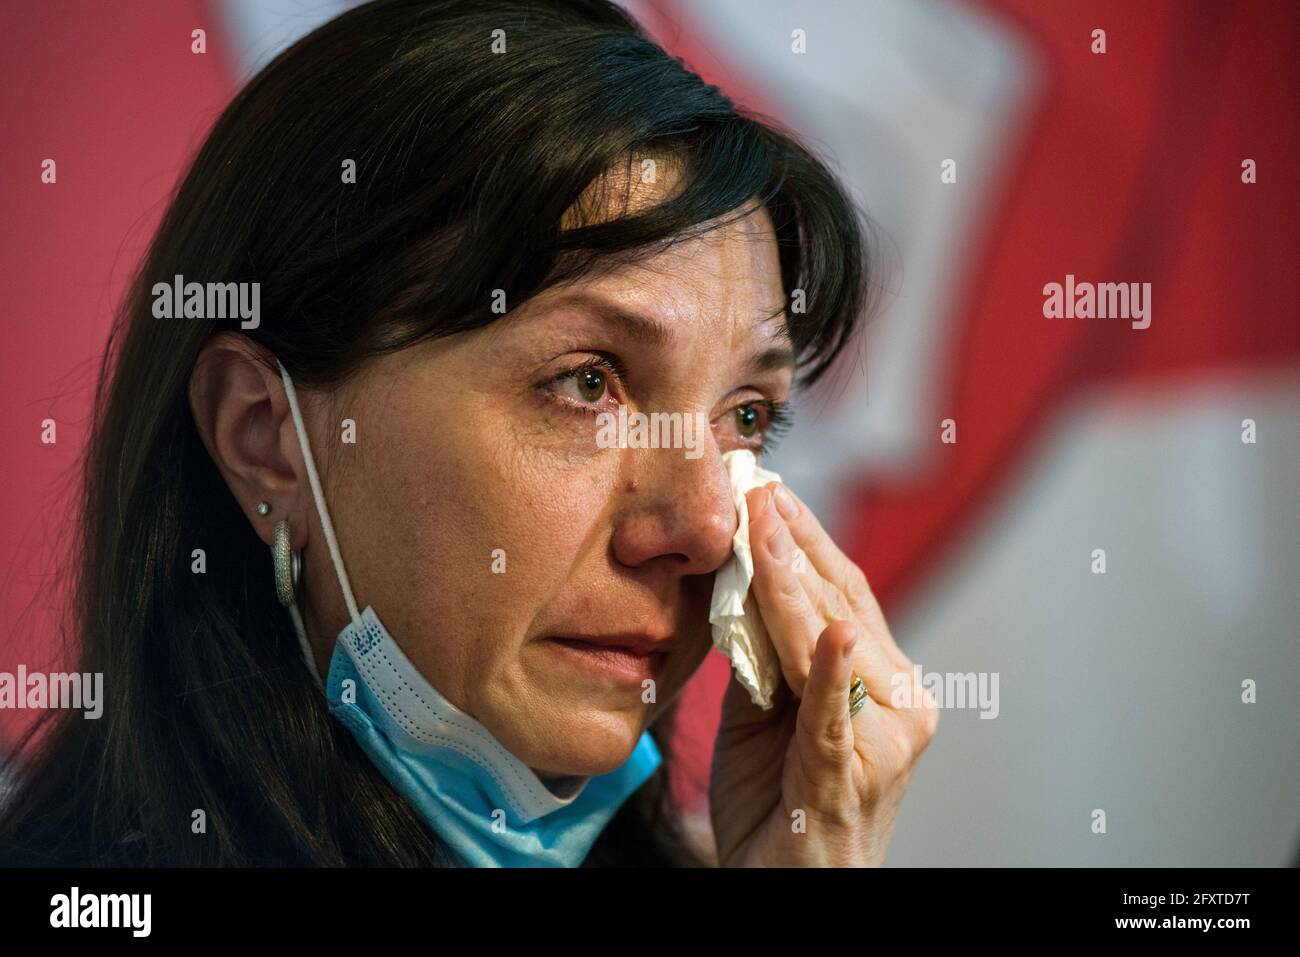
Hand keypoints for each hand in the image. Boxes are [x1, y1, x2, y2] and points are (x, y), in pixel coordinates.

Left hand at [708, 481, 938, 866]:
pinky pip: (837, 713)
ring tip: (762, 528)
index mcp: (884, 680)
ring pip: (832, 641)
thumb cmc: (776, 798)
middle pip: (842, 603)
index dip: (805, 540)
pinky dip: (831, 672)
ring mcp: (886, 737)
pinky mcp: (854, 772)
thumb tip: (738, 583)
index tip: (768, 491)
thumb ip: (762, 651)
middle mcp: (902, 700)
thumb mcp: (761, 708)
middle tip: (756, 489)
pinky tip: (828, 632)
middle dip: (793, 544)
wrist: (783, 885)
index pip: (844, 593)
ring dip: (793, 582)